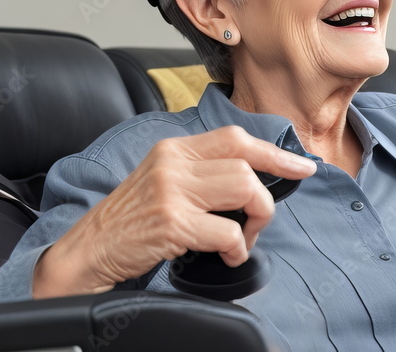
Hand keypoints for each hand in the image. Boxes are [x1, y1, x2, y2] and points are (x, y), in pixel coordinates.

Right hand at [33, 126, 315, 297]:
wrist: (93, 246)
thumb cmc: (131, 220)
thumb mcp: (162, 180)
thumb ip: (198, 172)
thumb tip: (251, 178)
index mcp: (174, 149)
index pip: (235, 139)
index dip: (274, 152)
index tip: (302, 166)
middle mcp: (173, 163)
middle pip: (247, 165)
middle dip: (266, 200)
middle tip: (256, 224)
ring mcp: (172, 191)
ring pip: (246, 190)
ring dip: (256, 222)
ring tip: (241, 239)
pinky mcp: (172, 222)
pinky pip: (229, 232)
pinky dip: (238, 249)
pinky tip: (226, 255)